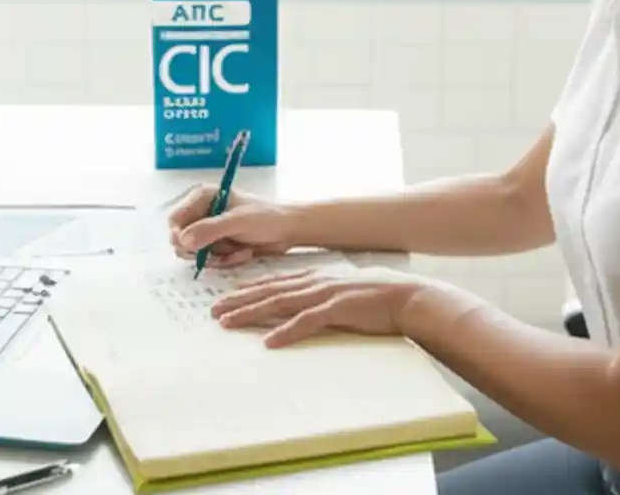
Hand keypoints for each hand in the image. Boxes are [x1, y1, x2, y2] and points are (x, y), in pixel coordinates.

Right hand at [167, 185, 298, 268]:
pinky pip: (208, 259)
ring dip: (215, 257)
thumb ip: (210, 230)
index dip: (179, 236)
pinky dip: (224, 261)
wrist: (288, 231)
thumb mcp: (238, 222)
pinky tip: (241, 254)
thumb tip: (184, 241)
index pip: (175, 219)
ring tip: (237, 252)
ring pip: (195, 252)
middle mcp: (202, 212)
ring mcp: (209, 229)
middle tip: (221, 253)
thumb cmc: (267, 218)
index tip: (192, 249)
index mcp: (203, 197)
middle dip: (201, 250)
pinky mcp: (217, 244)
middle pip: (181, 238)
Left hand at [210, 266, 433, 347]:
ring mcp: (325, 295)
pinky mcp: (338, 309)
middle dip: (238, 300)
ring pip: (279, 303)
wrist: (406, 297)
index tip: (225, 298)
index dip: (247, 290)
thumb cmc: (376, 297)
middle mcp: (314, 283)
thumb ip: (319, 297)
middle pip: (268, 291)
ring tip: (228, 322)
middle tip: (213, 310)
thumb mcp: (341, 291)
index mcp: (314, 278)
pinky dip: (286, 331)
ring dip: (251, 313)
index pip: (273, 283)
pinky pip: (307, 322)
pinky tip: (270, 342)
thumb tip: (301, 308)